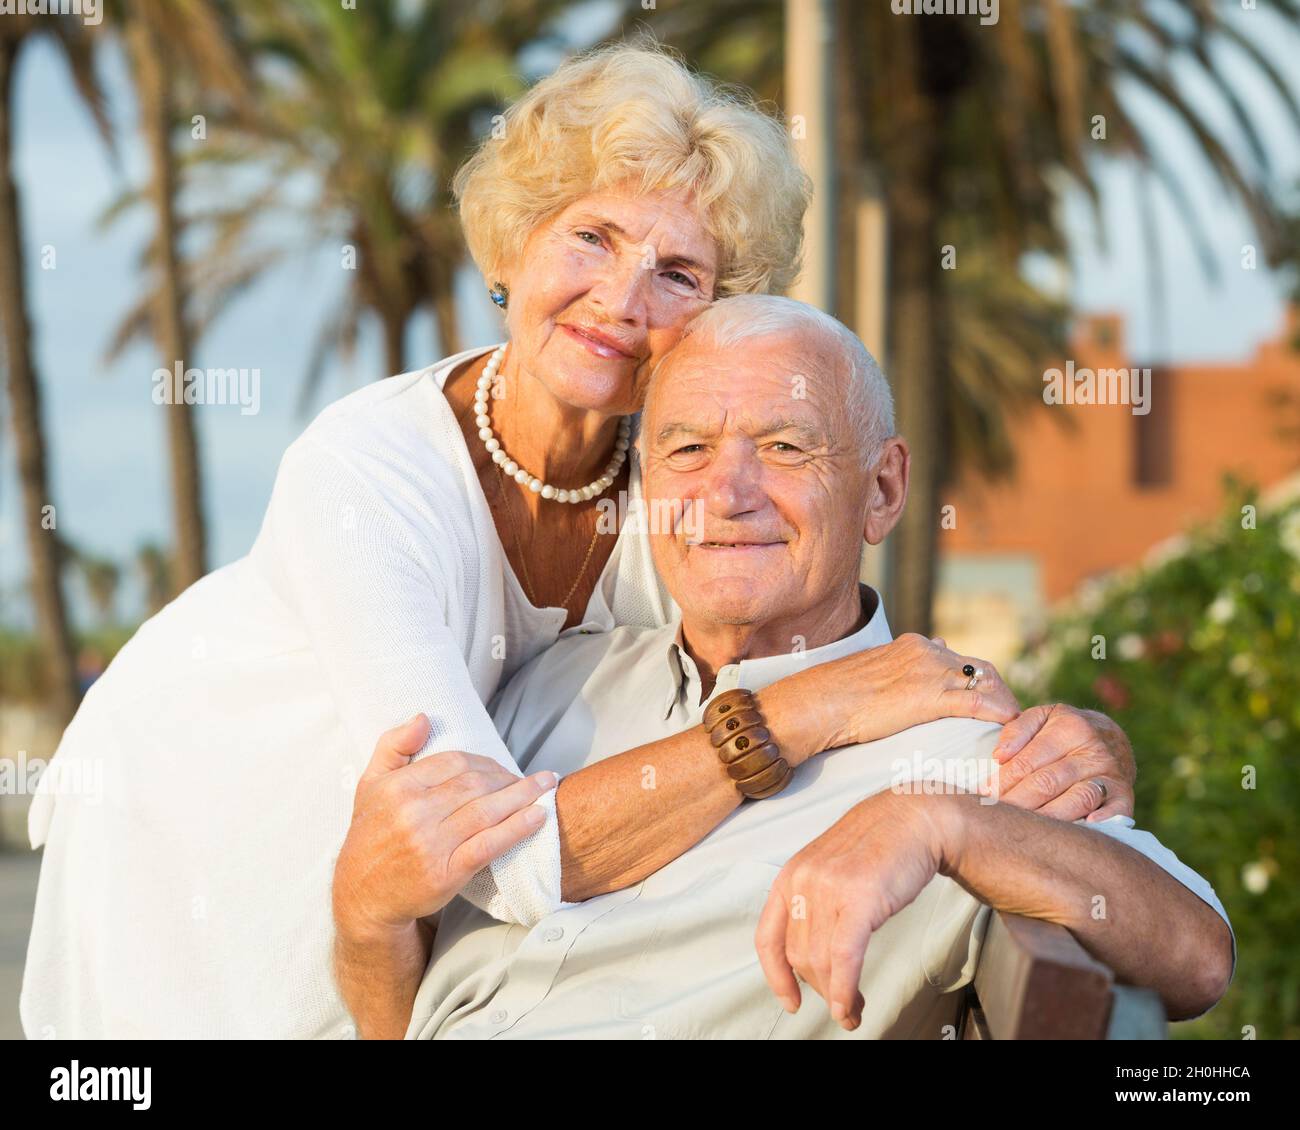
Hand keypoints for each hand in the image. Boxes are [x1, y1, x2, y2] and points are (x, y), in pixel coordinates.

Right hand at [332, 714, 557, 941]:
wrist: (363, 896)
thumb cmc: (371, 836)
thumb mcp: (370, 785)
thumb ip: (393, 745)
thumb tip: (423, 718)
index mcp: (397, 788)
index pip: (454, 762)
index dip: (484, 761)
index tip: (499, 766)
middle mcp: (414, 814)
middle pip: (475, 784)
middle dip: (507, 778)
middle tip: (528, 778)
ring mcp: (431, 844)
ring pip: (487, 810)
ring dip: (522, 796)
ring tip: (544, 787)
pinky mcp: (446, 873)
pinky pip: (489, 844)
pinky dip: (518, 828)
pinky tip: (538, 817)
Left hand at [754, 791, 953, 1030]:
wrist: (913, 820)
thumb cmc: (876, 848)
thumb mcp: (829, 870)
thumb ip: (814, 904)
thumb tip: (810, 957)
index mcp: (790, 876)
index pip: (767, 937)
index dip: (775, 976)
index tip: (789, 1000)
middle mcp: (803, 881)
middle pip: (798, 956)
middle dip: (818, 989)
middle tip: (841, 1007)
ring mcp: (829, 888)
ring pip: (820, 961)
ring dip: (836, 996)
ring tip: (852, 1011)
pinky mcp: (860, 898)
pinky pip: (844, 956)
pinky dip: (845, 989)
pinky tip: (850, 1007)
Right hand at [789, 633, 1018, 754]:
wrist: (820, 702)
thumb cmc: (838, 695)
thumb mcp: (873, 674)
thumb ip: (899, 671)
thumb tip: (918, 665)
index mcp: (912, 646)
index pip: (959, 658)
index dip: (977, 680)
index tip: (984, 700)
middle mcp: (926, 652)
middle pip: (980, 668)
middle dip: (998, 692)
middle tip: (1007, 717)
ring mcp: (929, 672)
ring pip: (984, 682)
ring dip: (1004, 703)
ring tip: (1013, 728)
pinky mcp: (928, 696)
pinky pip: (976, 701)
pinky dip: (998, 712)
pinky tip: (1008, 725)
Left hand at [987, 704, 1134, 821]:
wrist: (1111, 737)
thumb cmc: (1063, 730)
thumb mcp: (1042, 717)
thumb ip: (1016, 730)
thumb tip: (999, 756)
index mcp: (1070, 727)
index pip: (1028, 761)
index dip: (1002, 782)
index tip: (983, 797)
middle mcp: (1093, 751)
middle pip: (1048, 783)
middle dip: (1017, 803)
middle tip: (995, 818)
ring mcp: (1111, 775)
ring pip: (1077, 800)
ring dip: (1048, 818)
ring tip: (1023, 831)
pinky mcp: (1126, 797)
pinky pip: (1115, 813)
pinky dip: (1100, 823)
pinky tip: (1081, 830)